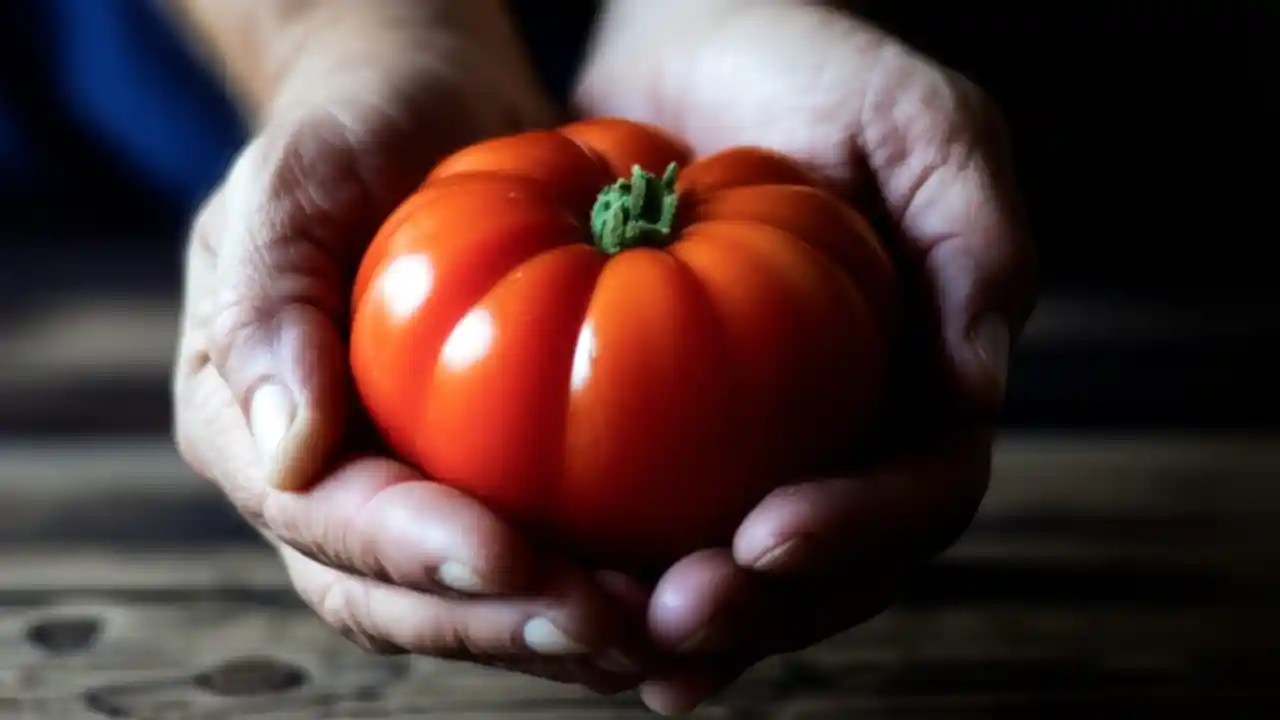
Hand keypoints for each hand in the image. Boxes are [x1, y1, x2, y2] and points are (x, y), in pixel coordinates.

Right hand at [172, 7, 650, 690]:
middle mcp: (331, 486)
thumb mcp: (290, 181)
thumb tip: (287, 452)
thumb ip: (268, 305)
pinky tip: (678, 585)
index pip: (323, 521)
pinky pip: (542, 556)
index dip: (411, 550)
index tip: (506, 552)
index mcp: (253, 432)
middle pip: (398, 598)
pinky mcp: (493, 481)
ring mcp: (415, 491)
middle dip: (498, 620)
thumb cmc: (353, 130)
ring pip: (474, 603)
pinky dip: (604, 584)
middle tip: (605, 620)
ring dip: (562, 629)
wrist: (432, 114)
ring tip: (660, 625)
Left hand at [574, 1, 1037, 711]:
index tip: (765, 533)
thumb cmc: (818, 68)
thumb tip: (976, 386)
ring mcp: (768, 441)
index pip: (925, 491)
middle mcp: (855, 430)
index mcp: (929, 381)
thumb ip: (976, 239)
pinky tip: (576, 603)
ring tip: (616, 632)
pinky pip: (660, 522)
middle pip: (835, 562)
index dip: (859, 530)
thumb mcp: (920, 124)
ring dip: (691, 618)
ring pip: (747, 569)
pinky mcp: (677, 433)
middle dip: (766, 607)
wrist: (693, 46)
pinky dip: (627, 575)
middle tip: (674, 617)